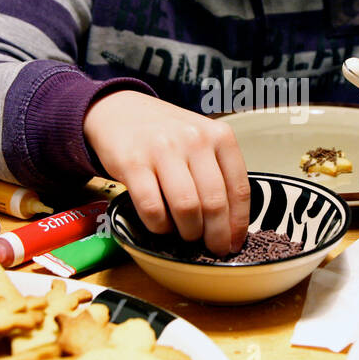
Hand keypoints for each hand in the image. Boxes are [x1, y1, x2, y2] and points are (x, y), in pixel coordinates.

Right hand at [84, 91, 249, 255]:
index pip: (239, 189)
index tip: (234, 242)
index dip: (238, 224)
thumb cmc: (165, 134)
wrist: (119, 111)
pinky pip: (152, 208)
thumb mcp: (200, 141)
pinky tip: (161, 225)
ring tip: (185, 236)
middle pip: (214, 203)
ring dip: (188, 232)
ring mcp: (163, 149)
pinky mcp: (133, 162)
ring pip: (186, 208)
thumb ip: (217, 173)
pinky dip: (159, 226)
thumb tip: (229, 224)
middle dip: (215, 236)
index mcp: (219, 136)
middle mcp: (194, 139)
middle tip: (211, 248)